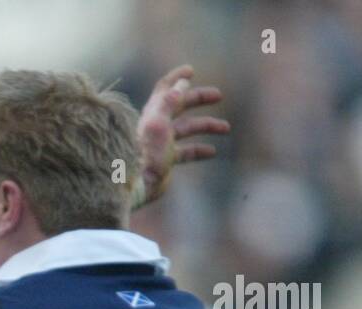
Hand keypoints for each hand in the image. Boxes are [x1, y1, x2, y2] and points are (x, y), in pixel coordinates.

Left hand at [136, 64, 229, 205]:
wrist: (135, 186)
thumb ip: (169, 102)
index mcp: (152, 114)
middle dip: (199, 98)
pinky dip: (198, 150)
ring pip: (186, 129)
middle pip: (179, 106)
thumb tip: (184, 82)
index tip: (191, 70)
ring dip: (206, 126)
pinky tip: (213, 152)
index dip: (177, 78)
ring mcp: (160, 144)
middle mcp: (156, 126)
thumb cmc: (145, 154)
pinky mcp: (164, 161)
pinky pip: (185, 152)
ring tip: (226, 128)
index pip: (164, 89)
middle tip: (219, 95)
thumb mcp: (158, 123)